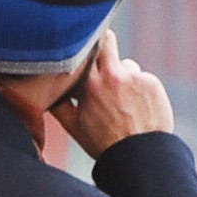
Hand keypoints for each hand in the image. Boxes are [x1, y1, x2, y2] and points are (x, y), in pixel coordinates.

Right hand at [54, 32, 174, 153]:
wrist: (139, 157)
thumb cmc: (103, 143)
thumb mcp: (74, 126)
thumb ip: (58, 104)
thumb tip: (45, 90)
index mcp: (89, 84)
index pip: (84, 47)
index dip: (84, 46)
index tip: (83, 48)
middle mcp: (112, 75)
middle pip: (108, 39)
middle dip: (104, 43)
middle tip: (104, 54)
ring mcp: (134, 77)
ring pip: (126, 65)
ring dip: (123, 77)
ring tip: (123, 102)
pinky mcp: (151, 82)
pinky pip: (142, 78)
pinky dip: (140, 89)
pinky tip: (138, 108)